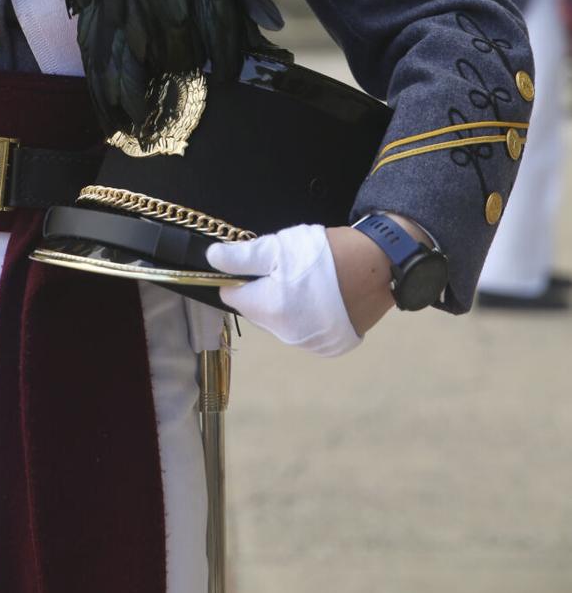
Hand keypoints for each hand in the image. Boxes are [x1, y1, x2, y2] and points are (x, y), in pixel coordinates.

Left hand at [206, 222, 361, 356]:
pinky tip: (323, 295)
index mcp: (270, 310)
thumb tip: (211, 260)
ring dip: (285, 302)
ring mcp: (311, 344)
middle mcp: (287, 335)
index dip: (240, 276)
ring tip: (308, 278)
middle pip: (258, 310)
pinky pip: (305, 330)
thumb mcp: (279, 247)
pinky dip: (307, 314)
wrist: (382, 265)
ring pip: (281, 321)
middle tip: (288, 265)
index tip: (256, 262)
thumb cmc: (326, 253)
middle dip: (264, 289)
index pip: (233, 296)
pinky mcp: (332, 346)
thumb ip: (242, 257)